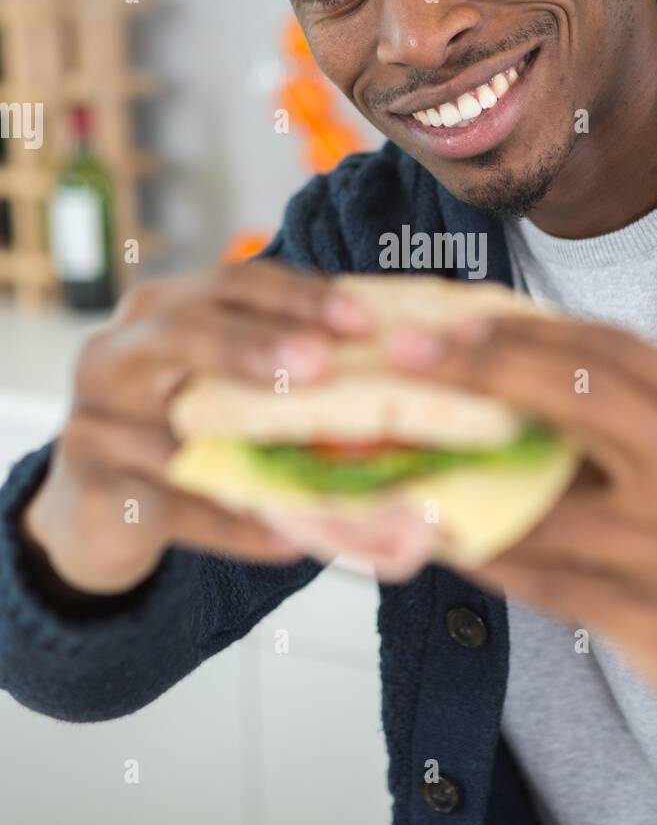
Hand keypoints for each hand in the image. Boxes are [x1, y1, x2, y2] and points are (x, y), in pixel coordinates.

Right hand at [22, 262, 428, 595]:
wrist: (100, 513)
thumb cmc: (179, 434)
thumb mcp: (224, 390)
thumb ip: (283, 374)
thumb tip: (396, 377)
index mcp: (160, 312)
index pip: (230, 284)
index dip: (295, 296)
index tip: (360, 319)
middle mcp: (115, 354)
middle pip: (181, 330)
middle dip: (254, 344)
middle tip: (319, 364)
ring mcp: (92, 422)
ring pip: (170, 432)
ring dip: (247, 451)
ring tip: (316, 467)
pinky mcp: (94, 492)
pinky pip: (170, 507)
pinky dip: (230, 526)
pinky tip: (286, 540)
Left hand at [386, 314, 656, 759]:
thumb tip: (544, 383)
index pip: (612, 347)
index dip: (523, 327)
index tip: (458, 317)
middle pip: (577, 391)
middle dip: (482, 366)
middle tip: (411, 353)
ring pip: (543, 496)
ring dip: (463, 469)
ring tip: (401, 445)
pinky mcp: (653, 616)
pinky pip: (545, 579)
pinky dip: (486, 553)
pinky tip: (443, 534)